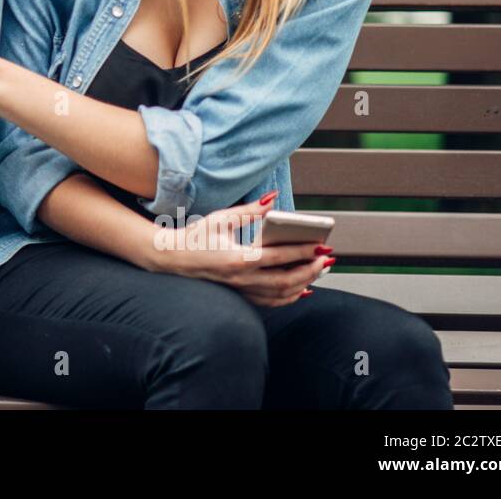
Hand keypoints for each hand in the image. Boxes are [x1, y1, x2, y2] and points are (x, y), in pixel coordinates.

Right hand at [148, 197, 333, 306]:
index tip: (321, 245)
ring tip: (319, 270)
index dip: (303, 251)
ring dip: (304, 283)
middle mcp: (242, 279)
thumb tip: (273, 200)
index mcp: (238, 258)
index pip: (279, 257)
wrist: (173, 258)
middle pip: (286, 280)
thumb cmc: (195, 236)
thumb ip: (250, 210)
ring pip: (281, 294)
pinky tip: (302, 288)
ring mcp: (241, 290)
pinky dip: (290, 296)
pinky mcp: (240, 295)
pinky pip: (271, 301)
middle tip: (327, 258)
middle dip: (311, 270)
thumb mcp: (220, 218)